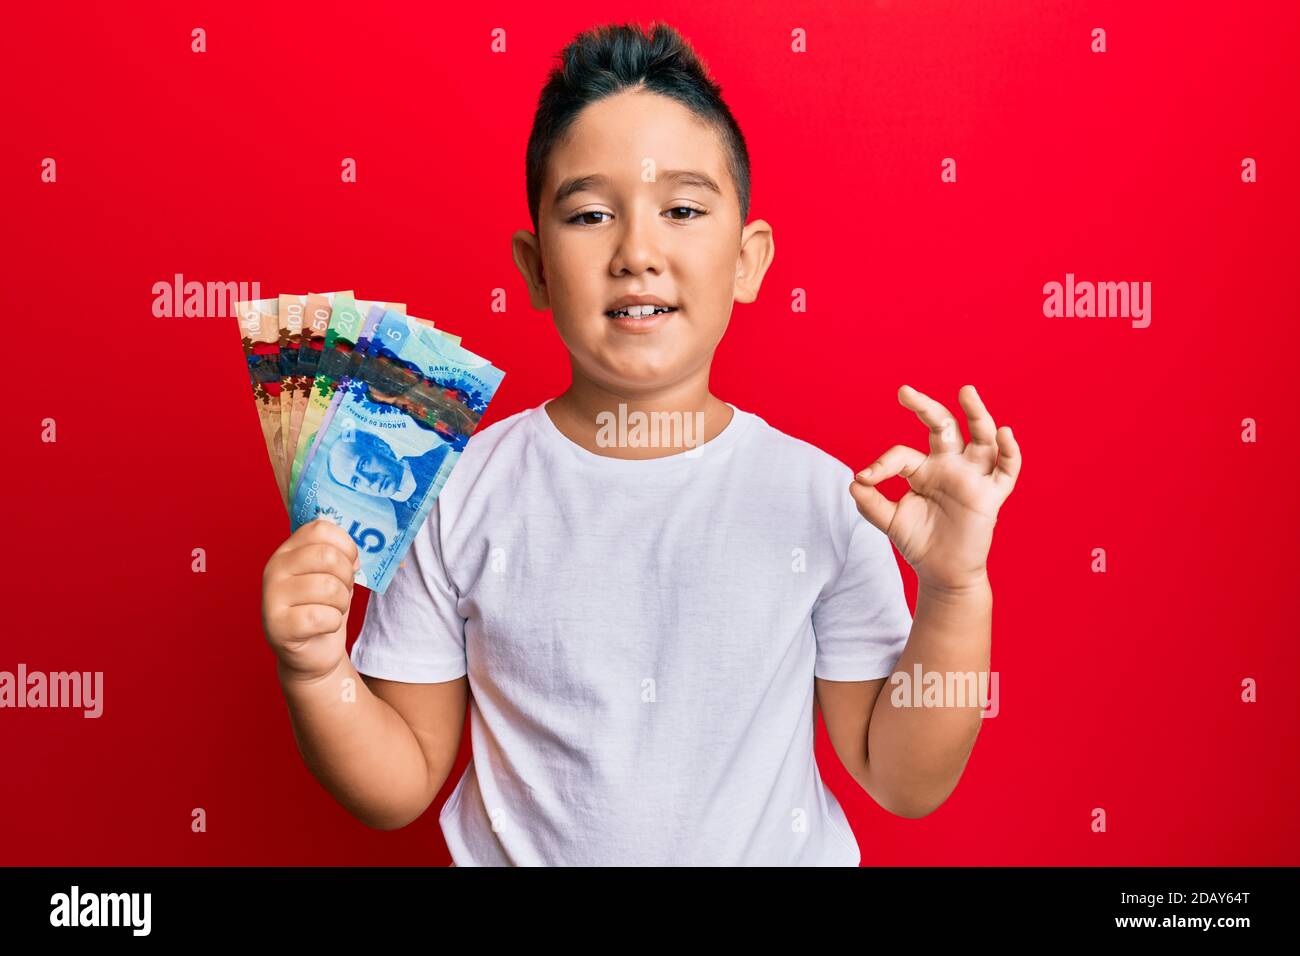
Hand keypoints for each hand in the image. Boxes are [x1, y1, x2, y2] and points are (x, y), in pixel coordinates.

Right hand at [262, 517, 360, 682]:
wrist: (311, 652)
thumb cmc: (324, 607)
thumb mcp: (334, 575)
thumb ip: (341, 556)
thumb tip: (356, 554)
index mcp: (288, 550)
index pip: (320, 529)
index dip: (346, 545)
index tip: (349, 563)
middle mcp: (274, 568)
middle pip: (328, 556)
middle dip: (347, 577)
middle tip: (341, 592)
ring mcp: (272, 597)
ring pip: (329, 587)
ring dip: (342, 603)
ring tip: (332, 610)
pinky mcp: (278, 626)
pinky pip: (322, 616)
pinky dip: (333, 623)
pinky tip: (323, 626)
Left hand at [850, 384, 1021, 592]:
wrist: (942, 574)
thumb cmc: (919, 543)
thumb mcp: (889, 521)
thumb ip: (871, 503)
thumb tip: (855, 482)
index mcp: (923, 470)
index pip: (902, 455)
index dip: (882, 464)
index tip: (865, 478)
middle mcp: (949, 466)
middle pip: (943, 427)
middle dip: (925, 408)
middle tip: (904, 392)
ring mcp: (972, 478)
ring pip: (980, 437)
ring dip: (976, 413)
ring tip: (966, 391)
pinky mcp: (991, 495)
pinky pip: (1006, 469)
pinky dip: (1009, 451)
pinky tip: (1003, 433)